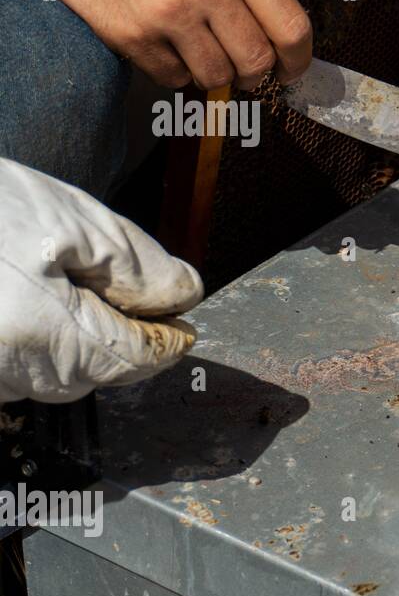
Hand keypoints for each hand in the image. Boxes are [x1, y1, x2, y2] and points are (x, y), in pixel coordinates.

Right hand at [0, 0, 311, 88]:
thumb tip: (280, 37)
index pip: (292, 28)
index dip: (297, 61)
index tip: (289, 71)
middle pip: (257, 62)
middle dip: (253, 75)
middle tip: (242, 70)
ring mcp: (170, 12)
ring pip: (216, 77)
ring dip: (210, 73)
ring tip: (192, 45)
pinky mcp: (134, 35)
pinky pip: (174, 79)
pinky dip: (173, 71)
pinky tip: (159, 40)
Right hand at [0, 159, 203, 403]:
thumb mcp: (71, 220)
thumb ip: (136, 266)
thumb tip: (183, 297)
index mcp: (42, 335)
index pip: (131, 359)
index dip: (164, 342)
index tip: (183, 329)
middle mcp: (3, 372)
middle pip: (89, 372)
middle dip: (117, 340)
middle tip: (135, 305)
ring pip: (45, 376)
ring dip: (69, 344)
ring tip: (60, 289)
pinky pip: (5, 371)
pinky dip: (25, 344)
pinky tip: (19, 300)